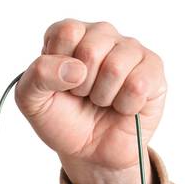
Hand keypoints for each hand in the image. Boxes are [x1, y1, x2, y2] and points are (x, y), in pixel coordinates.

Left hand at [15, 19, 165, 183]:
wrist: (89, 151)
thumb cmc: (62, 119)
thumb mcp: (32, 101)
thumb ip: (37, 75)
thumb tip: (76, 69)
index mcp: (70, 35)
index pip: (65, 32)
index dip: (59, 67)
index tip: (60, 84)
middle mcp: (101, 34)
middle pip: (91, 49)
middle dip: (81, 86)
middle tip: (82, 95)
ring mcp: (130, 49)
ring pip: (116, 67)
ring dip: (103, 97)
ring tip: (101, 101)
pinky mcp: (153, 69)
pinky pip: (139, 84)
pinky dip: (125, 106)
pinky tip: (122, 106)